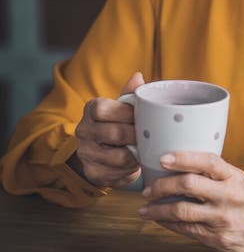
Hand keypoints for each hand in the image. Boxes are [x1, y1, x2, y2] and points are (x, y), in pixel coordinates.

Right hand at [70, 72, 144, 188]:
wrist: (100, 151)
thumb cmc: (117, 123)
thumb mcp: (122, 107)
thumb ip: (130, 94)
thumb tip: (138, 77)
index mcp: (91, 109)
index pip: (105, 110)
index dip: (127, 115)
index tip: (143, 118)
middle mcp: (83, 131)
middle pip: (115, 134)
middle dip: (137, 136)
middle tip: (150, 137)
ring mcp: (86, 153)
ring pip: (118, 157)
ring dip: (136, 155)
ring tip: (145, 151)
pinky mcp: (92, 173)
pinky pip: (117, 174)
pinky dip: (130, 171)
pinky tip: (135, 164)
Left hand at [138, 152, 243, 251]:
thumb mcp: (240, 184)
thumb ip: (217, 176)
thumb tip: (181, 166)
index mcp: (235, 177)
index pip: (208, 160)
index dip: (183, 158)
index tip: (163, 158)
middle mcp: (229, 195)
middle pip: (189, 184)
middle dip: (162, 185)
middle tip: (148, 188)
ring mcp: (223, 218)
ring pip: (182, 210)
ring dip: (158, 209)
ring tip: (146, 208)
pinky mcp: (217, 238)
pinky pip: (186, 229)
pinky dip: (168, 224)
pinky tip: (159, 220)